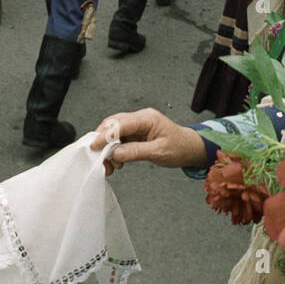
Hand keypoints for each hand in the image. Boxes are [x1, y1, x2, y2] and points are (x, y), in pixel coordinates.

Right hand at [90, 109, 207, 174]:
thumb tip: (115, 154)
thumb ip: (136, 151)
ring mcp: (137, 125)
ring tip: (109, 165)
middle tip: (100, 158)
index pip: (120, 124)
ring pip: (114, 132)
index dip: (105, 135)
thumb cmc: (179, 147)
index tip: (95, 147)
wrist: (189, 148)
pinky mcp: (135, 133)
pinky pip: (119, 139)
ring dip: (108, 148)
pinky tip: (116, 162)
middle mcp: (140, 118)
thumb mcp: (159, 152)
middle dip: (103, 141)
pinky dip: (114, 150)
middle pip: (113, 125)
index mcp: (147, 118)